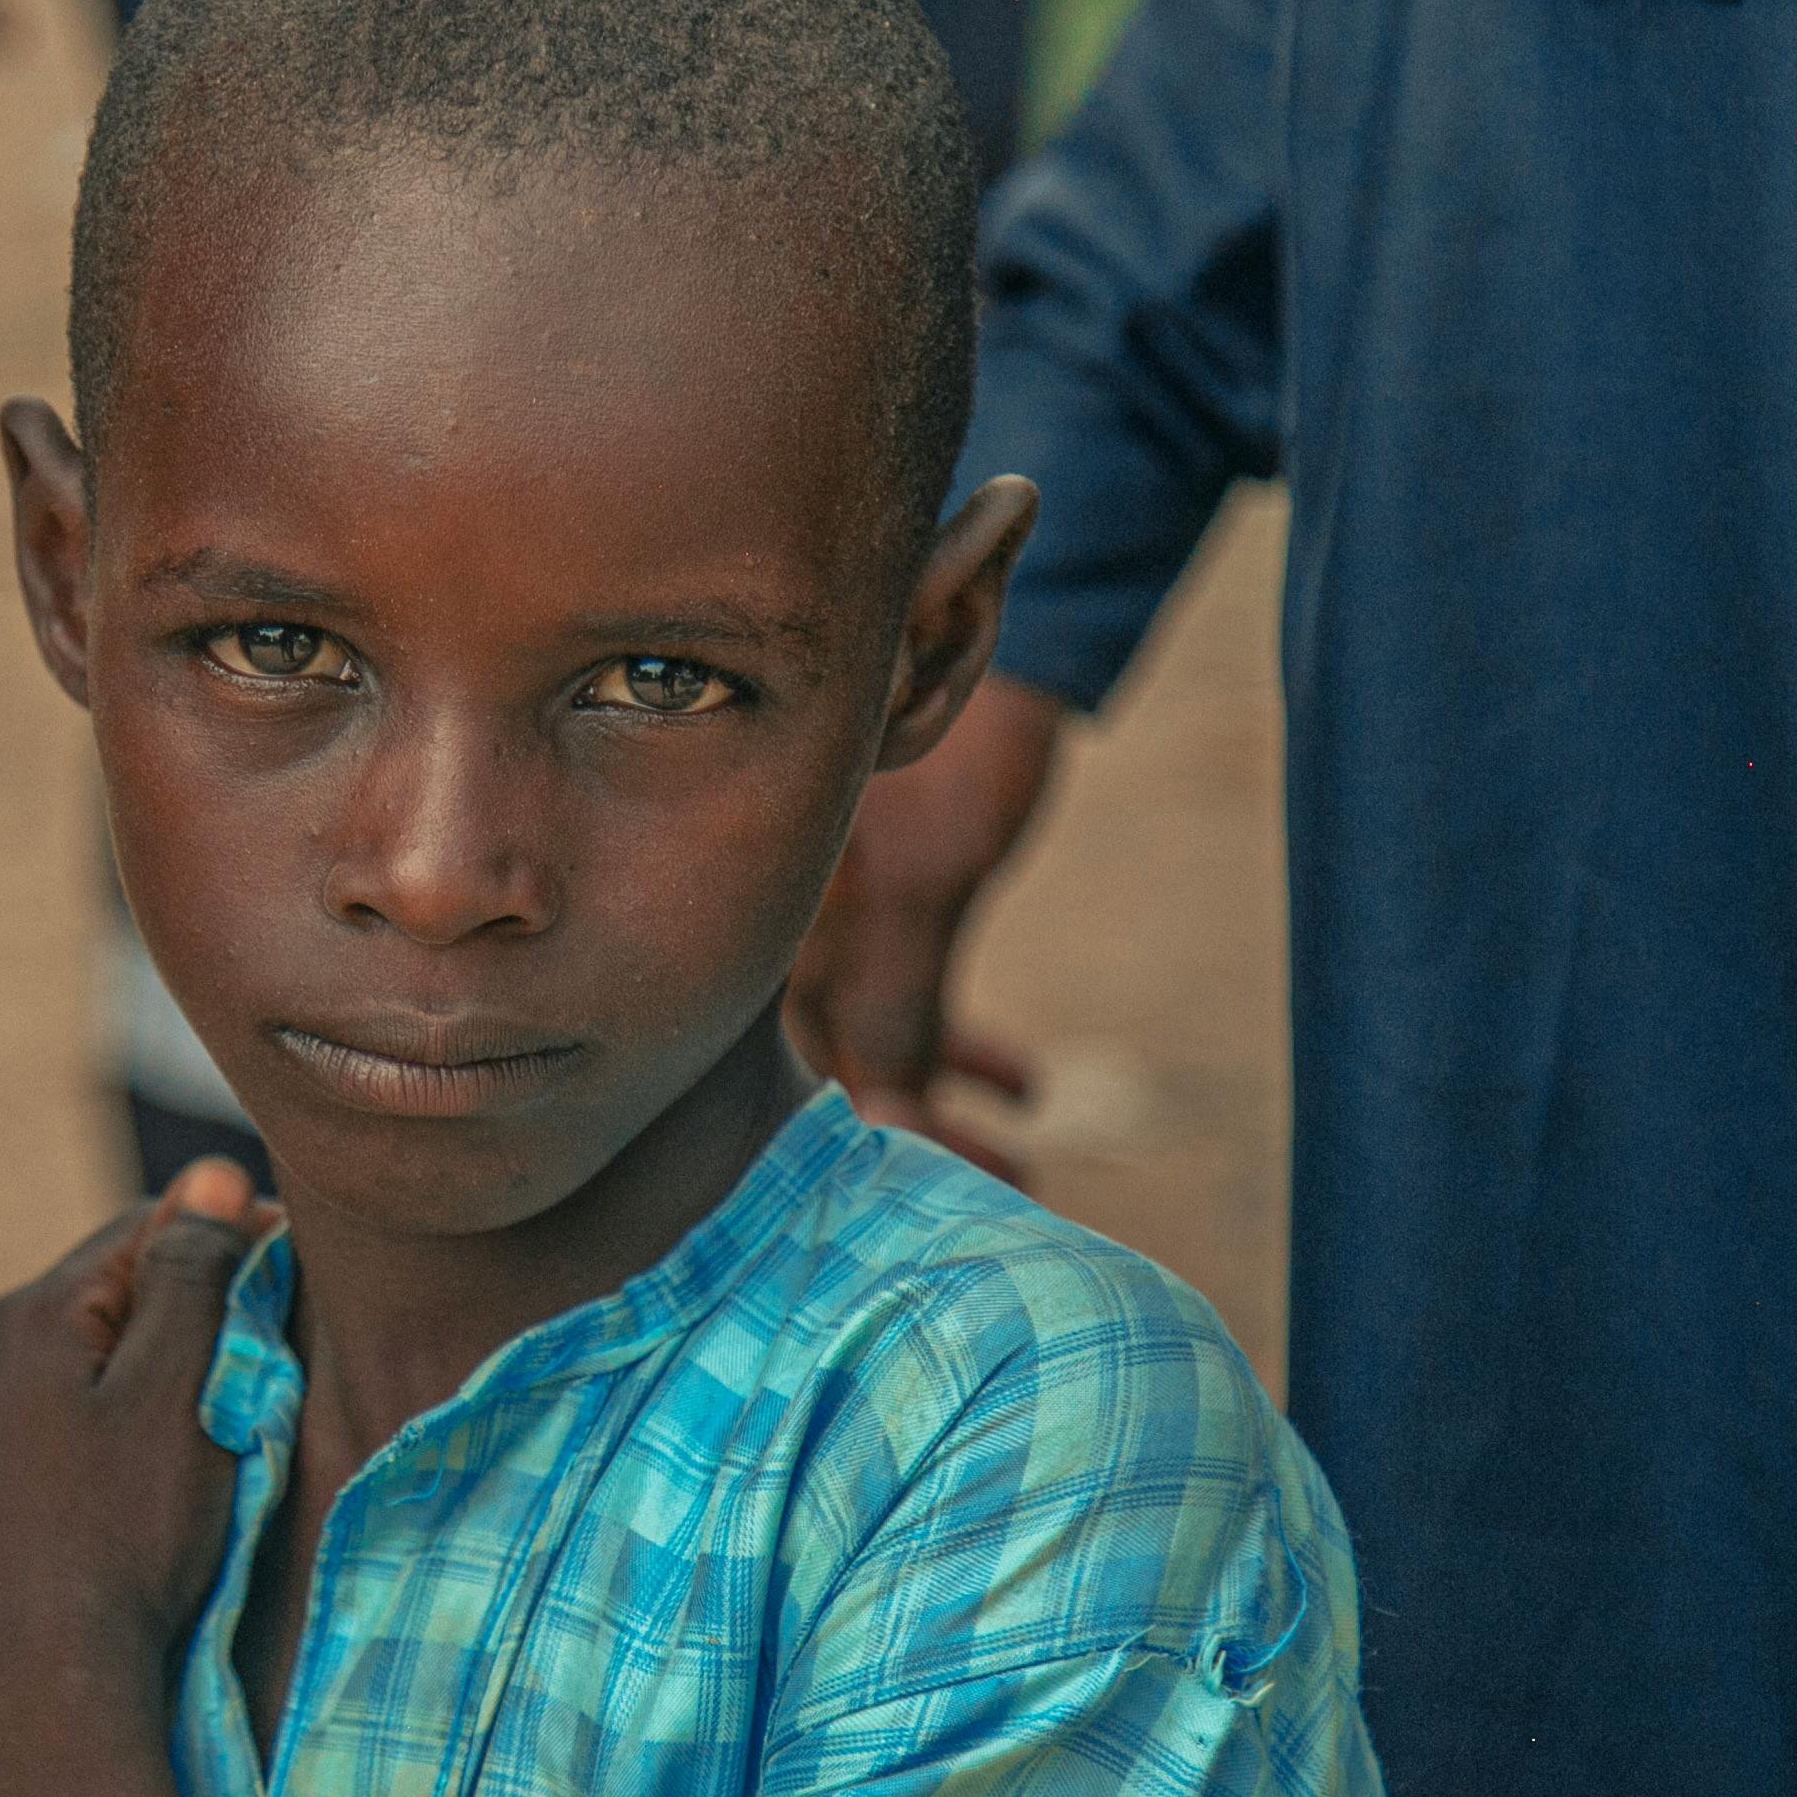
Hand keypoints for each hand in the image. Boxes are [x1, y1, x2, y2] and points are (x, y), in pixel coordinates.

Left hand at [0, 1161, 275, 1796]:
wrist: (38, 1690)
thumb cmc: (123, 1536)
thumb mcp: (179, 1392)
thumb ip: (192, 1279)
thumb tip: (207, 1178)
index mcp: (31, 1318)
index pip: (142, 1231)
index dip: (227, 1239)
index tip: (294, 1274)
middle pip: (105, 1300)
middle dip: (186, 1309)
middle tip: (265, 1353)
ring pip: (76, 1372)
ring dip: (144, 1377)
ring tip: (212, 1426)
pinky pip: (51, 1436)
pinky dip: (105, 1438)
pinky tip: (140, 1488)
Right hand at [785, 677, 1064, 1183]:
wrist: (963, 602)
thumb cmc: (947, 730)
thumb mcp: (925, 877)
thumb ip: (894, 1000)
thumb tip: (887, 1120)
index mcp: (772, 930)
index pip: (815, 1065)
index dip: (887, 1140)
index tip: (959, 1188)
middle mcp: (788, 930)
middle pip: (838, 1067)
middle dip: (919, 1143)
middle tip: (1001, 1195)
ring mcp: (838, 916)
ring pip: (881, 1043)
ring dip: (946, 1107)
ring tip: (1022, 1169)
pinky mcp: (893, 900)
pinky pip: (914, 1005)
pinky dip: (959, 1052)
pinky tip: (1024, 1087)